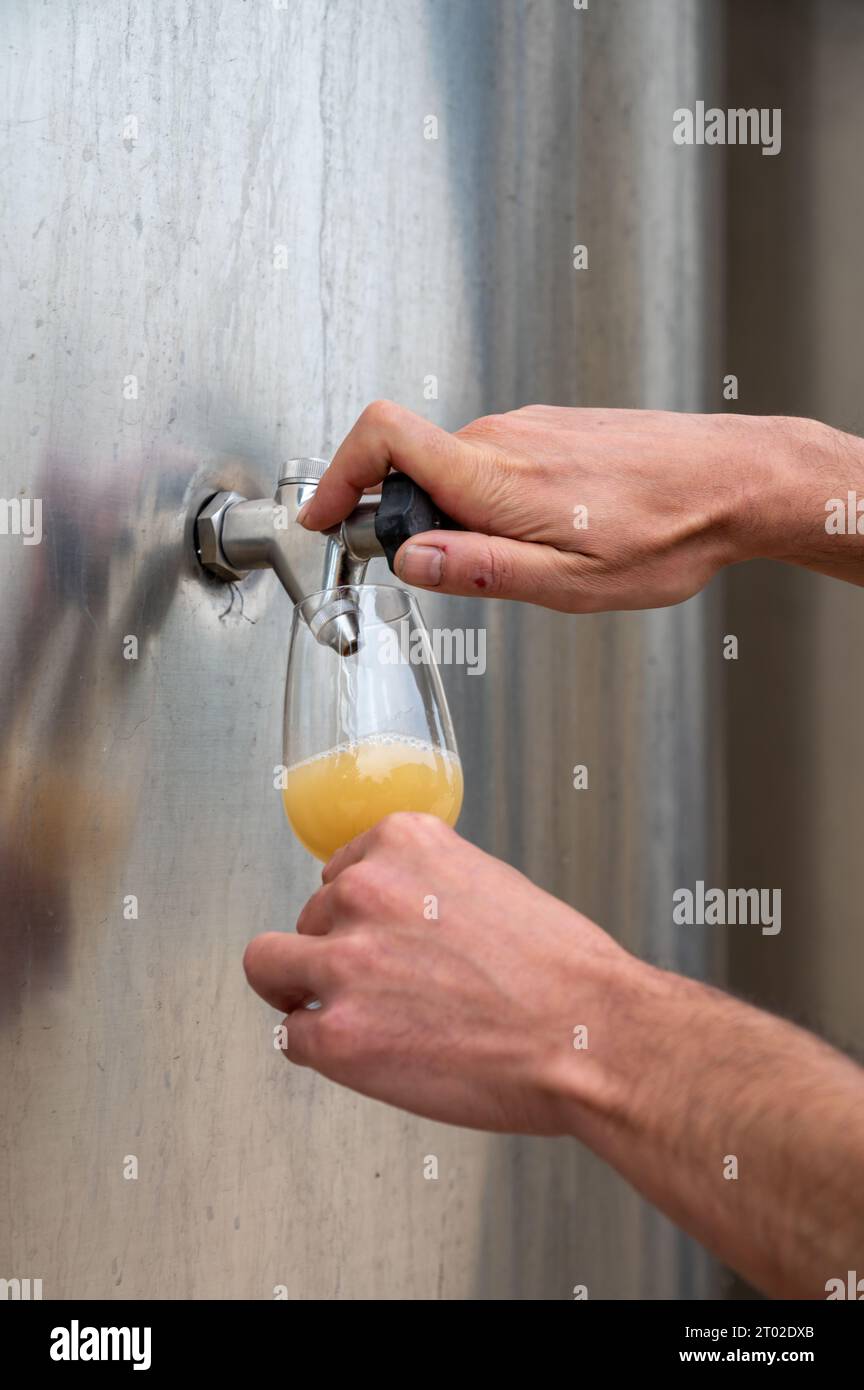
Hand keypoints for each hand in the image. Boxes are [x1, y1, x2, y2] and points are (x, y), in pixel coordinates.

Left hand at [243, 812, 638, 1133]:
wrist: (589, 1035)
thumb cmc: (559, 971)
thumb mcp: (488, 881)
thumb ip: (425, 885)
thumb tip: (392, 913)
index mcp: (402, 842)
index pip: (339, 871)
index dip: (361, 914)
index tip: (386, 940)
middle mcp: (364, 889)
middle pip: (308, 918)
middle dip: (339, 952)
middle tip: (389, 991)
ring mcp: (345, 961)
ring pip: (271, 967)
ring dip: (309, 993)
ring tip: (363, 1019)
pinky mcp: (338, 1032)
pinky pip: (290, 1036)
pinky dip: (320, 1050)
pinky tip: (369, 1055)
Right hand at [299, 401, 861, 609]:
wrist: (736, 480)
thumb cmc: (667, 534)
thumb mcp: (568, 583)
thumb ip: (478, 568)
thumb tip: (408, 559)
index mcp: (496, 477)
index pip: (382, 438)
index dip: (335, 474)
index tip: (321, 515)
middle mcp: (504, 436)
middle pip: (409, 466)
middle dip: (402, 520)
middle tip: (438, 571)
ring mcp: (528, 426)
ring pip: (453, 468)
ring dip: (453, 514)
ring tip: (515, 559)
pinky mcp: (550, 428)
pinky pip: (491, 460)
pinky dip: (487, 498)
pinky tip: (544, 532)